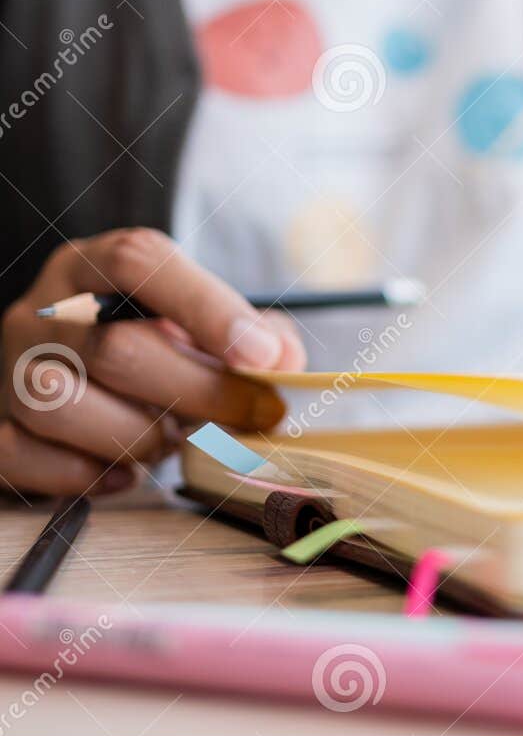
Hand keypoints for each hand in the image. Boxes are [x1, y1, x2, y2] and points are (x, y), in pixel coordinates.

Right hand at [0, 228, 305, 497]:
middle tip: (256, 415)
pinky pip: (26, 457)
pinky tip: (127, 472)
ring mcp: (8, 370)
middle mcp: (40, 311)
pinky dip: (88, 474)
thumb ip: (256, 332)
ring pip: (67, 405)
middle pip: (117, 348)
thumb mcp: (201, 322)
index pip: (139, 261)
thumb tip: (282, 361)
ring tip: (173, 438)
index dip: (207, 307)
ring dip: (141, 435)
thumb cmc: (150, 346)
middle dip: (202, 392)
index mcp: (91, 267)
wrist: (68, 374)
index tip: (263, 357)